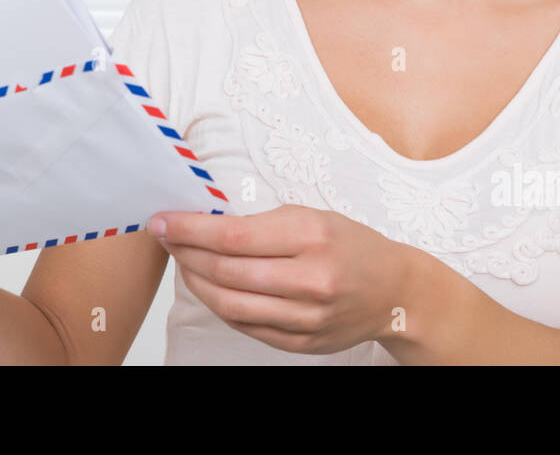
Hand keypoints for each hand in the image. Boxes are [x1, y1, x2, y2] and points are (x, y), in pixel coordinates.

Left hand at [147, 204, 406, 354]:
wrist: (395, 291)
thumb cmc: (351, 245)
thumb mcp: (312, 217)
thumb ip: (261, 224)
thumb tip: (204, 225)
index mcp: (312, 236)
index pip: (233, 236)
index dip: (189, 230)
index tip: (163, 221)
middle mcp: (310, 279)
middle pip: (226, 272)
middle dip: (186, 253)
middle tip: (167, 238)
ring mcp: (306, 316)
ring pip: (230, 304)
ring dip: (196, 282)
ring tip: (184, 263)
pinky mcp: (302, 342)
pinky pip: (246, 326)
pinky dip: (221, 306)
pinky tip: (211, 287)